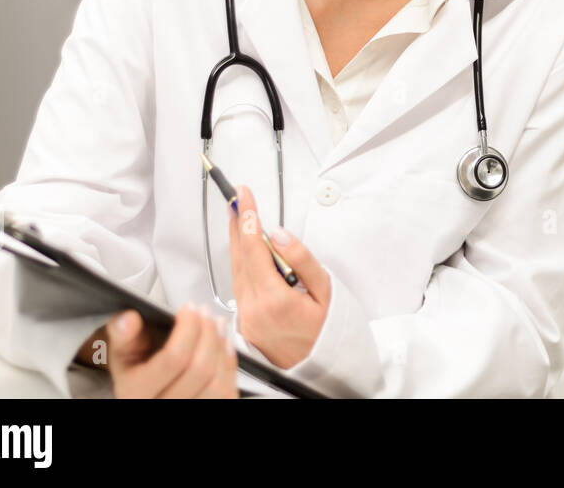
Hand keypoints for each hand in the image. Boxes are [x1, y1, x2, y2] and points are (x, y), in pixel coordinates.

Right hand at [103, 304, 239, 397]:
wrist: (143, 395)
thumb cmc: (134, 375)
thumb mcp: (121, 355)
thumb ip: (123, 334)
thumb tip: (129, 319)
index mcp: (137, 393)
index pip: (174, 358)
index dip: (188, 328)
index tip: (189, 309)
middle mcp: (163, 407)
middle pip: (200, 369)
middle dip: (207, 333)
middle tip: (205, 313)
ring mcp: (187, 411)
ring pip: (217, 383)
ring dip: (221, 347)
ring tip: (216, 325)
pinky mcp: (208, 410)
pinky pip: (227, 393)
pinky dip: (229, 365)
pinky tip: (224, 346)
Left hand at [229, 184, 330, 368]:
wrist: (321, 364)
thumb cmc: (327, 327)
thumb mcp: (325, 289)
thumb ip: (301, 259)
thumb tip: (279, 234)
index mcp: (276, 300)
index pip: (254, 249)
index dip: (246, 219)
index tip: (244, 198)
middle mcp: (255, 309)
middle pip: (239, 257)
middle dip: (236, 225)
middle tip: (236, 199)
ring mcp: (246, 318)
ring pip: (235, 271)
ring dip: (236, 242)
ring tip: (238, 217)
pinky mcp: (243, 322)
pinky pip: (239, 285)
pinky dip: (240, 263)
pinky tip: (245, 250)